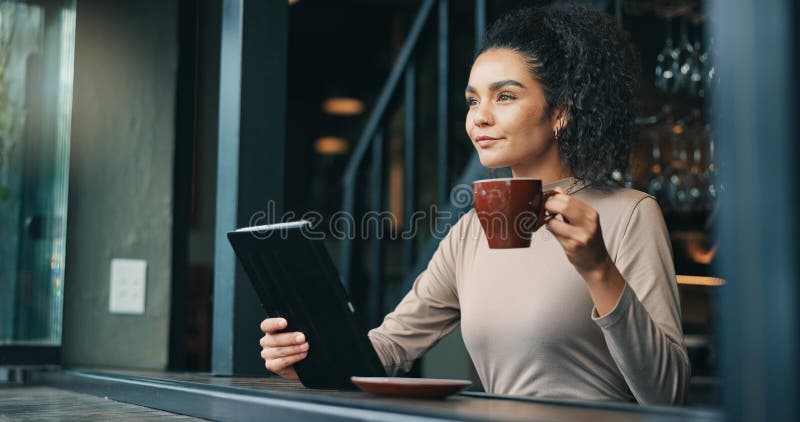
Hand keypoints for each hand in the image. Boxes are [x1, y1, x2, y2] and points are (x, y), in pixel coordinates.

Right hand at [259, 317, 308, 378]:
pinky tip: (302, 355)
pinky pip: (281, 362)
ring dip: (294, 349)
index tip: (284, 323)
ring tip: (305, 347)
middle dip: (290, 338)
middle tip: (302, 338)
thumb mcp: (297, 334)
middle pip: (274, 339)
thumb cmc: (299, 344)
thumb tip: (301, 329)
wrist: (301, 363)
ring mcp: (267, 354)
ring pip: (279, 351)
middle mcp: (266, 341)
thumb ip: (296, 329)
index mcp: (271, 330)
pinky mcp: (270, 365)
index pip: (267, 325)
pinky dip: (293, 358)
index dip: (274, 323)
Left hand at [544, 188, 624, 315]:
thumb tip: (558, 191)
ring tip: (549, 220)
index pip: (569, 198)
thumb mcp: (585, 221)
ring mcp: (580, 235)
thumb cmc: (589, 241)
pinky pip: (553, 232)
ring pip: (554, 220)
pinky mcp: (571, 246)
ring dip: (547, 219)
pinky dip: (550, 228)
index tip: (549, 199)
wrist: (596, 263)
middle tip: (545, 208)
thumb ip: (571, 206)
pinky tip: (553, 229)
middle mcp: (588, 224)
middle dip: (549, 205)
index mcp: (591, 214)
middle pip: (563, 205)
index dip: (555, 197)